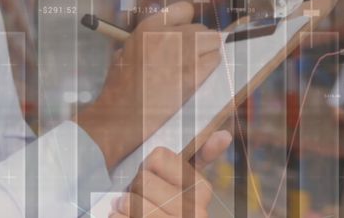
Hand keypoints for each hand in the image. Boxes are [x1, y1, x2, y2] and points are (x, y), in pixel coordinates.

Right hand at [77, 2, 221, 168]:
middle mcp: (167, 36)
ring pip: (213, 42)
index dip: (187, 23)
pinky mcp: (193, 75)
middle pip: (201, 29)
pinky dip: (213, 67)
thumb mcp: (124, 52)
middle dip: (200, 42)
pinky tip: (204, 75)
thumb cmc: (120, 88)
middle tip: (194, 57)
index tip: (187, 35)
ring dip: (209, 52)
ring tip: (201, 66)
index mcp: (148, 28)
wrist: (121, 116)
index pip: (184, 10)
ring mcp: (182, 54)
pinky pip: (214, 60)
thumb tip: (166, 35)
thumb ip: (146, 39)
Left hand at [111, 130, 231, 217]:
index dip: (149, 165)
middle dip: (135, 187)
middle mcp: (196, 213)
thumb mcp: (185, 180)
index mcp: (202, 190)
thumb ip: (203, 156)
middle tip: (142, 198)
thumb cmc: (165, 203)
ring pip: (130, 202)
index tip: (157, 179)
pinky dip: (117, 217)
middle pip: (143, 179)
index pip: (157, 157)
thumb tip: (226, 135)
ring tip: (130, 211)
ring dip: (123, 206)